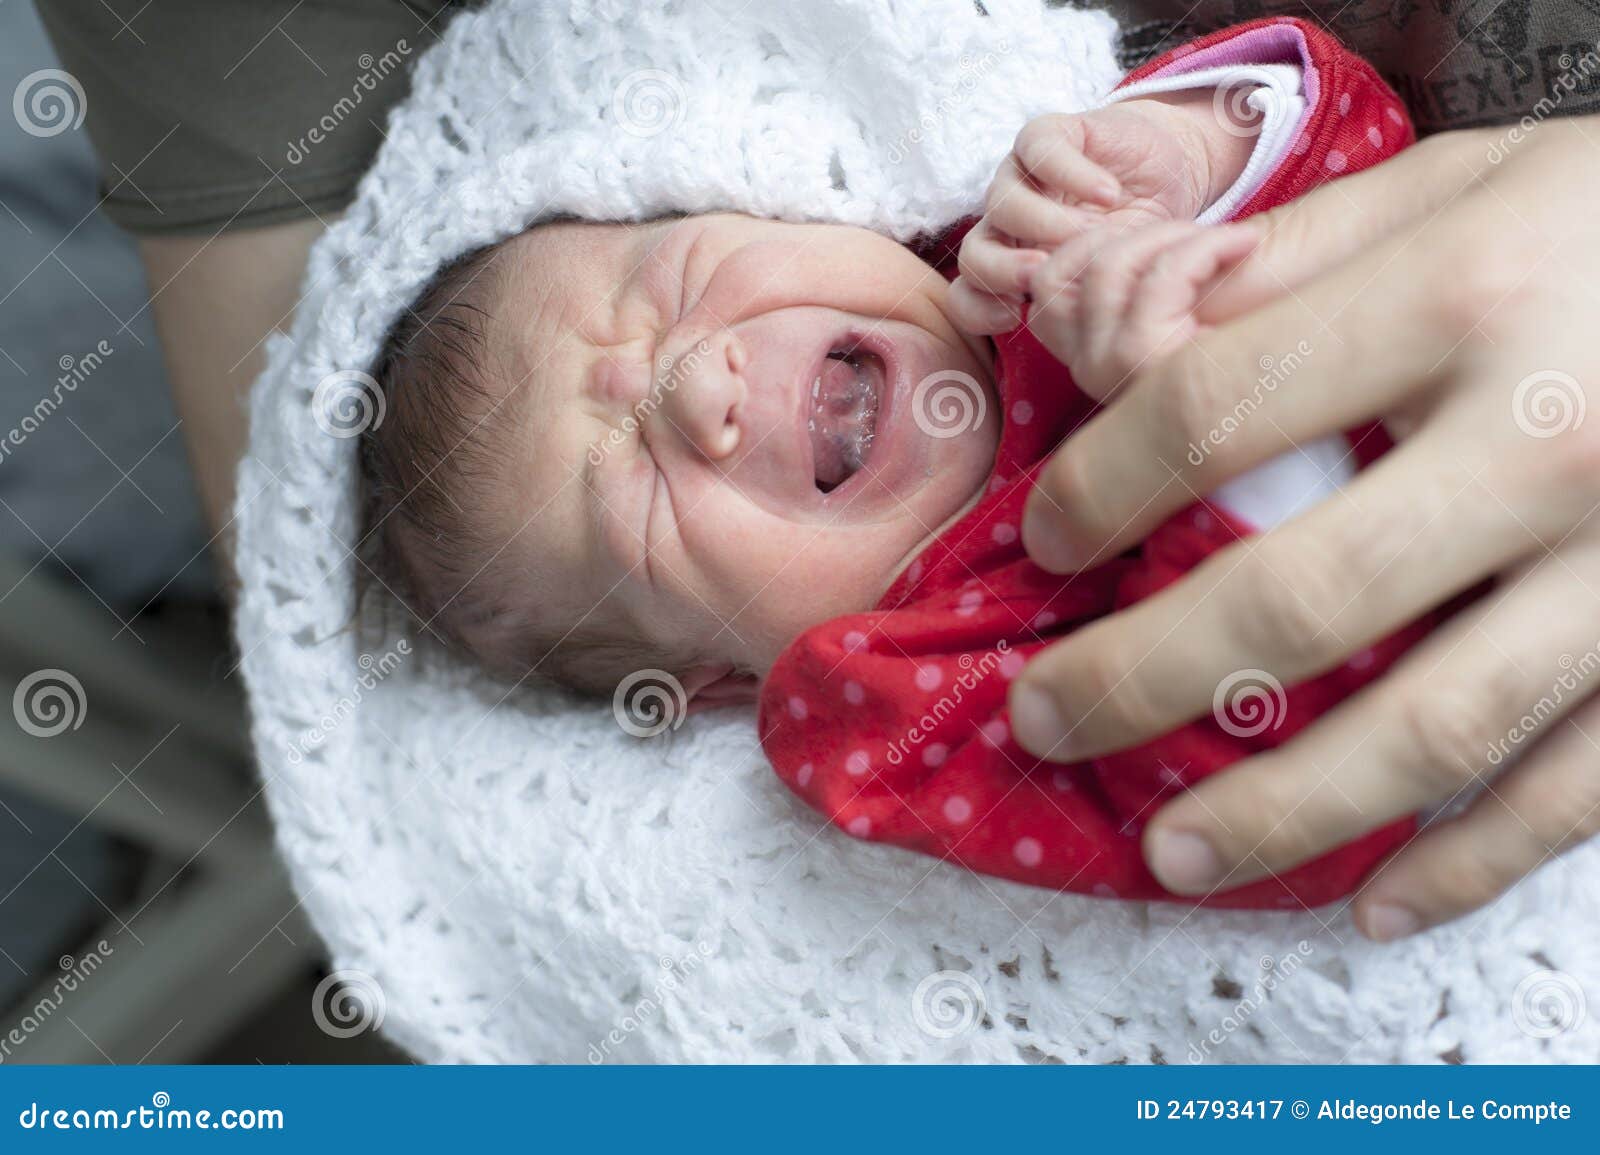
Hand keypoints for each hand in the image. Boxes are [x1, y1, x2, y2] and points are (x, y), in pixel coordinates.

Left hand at [950, 93, 1256, 336]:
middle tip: (1044, 275)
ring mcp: (1020, 177)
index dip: (978, 311)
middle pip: (974, 253)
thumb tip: (1081, 336)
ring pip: (1002, 203)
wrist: (1166, 168)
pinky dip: (1072, 174)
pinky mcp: (1045, 135)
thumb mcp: (1114, 279)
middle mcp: (1005, 225)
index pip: (966, 296)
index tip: (1015, 318)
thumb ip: (1086, 304)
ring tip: (1095, 232)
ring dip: (1045, 224)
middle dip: (1004, 271)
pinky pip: (1038, 150)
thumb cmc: (1135, 234)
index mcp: (1009, 267)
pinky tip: (1109, 193)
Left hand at [1007, 118, 1599, 939]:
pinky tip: (1375, 903)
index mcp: (1462, 299)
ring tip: (1169, 855)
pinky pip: (1576, 789)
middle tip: (1047, 717)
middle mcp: (1546, 441)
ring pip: (1428, 728)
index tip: (1048, 537)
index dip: (1101, 485)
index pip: (1215, 410)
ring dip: (1278, 810)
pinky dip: (1471, 862)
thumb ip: (1298, 262)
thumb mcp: (1462, 187)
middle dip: (1140, 677)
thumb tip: (1136, 354)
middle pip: (1295, 597)